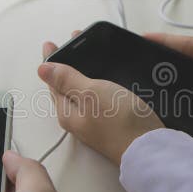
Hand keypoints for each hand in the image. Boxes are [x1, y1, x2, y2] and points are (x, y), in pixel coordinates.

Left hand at [38, 39, 164, 164]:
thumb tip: (42, 68)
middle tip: (69, 45)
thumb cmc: (120, 122)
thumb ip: (66, 79)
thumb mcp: (90, 93)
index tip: (51, 43)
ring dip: (82, 73)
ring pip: (82, 93)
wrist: (150, 148)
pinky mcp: (111, 124)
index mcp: (66, 111)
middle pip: (65, 87)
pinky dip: (98, 84)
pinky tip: (106, 80)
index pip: (52, 81)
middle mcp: (77, 119)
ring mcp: (95, 122)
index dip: (52, 60)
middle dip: (65, 65)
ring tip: (87, 56)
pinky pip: (98, 100)